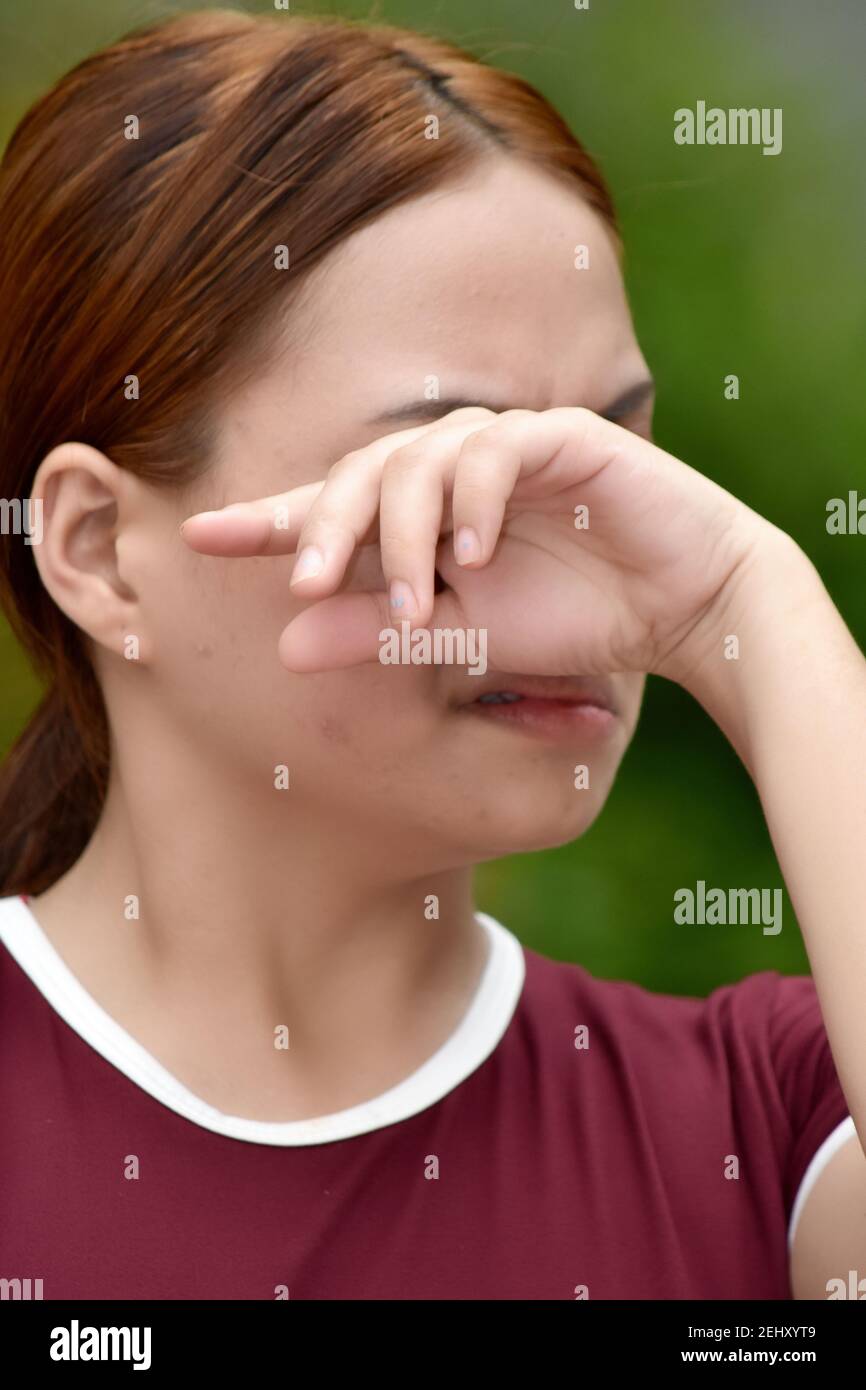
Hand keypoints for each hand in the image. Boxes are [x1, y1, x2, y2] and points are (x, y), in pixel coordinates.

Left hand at [180, 405, 778, 682]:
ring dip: (407, 533)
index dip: (269, 519)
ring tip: (419, 602)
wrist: (684, 608)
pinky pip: (497, 452)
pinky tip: (474, 558)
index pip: (334, 509)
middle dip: (326, 526)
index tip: (200, 536)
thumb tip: (286, 646)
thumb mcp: (463, 638)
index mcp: (425, 519)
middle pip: (362, 474)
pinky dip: (476, 504)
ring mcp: (506, 447)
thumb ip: (381, 632)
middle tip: (301, 581)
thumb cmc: (576, 618)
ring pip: (421, 459)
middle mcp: (454, 473)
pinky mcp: (562, 436)